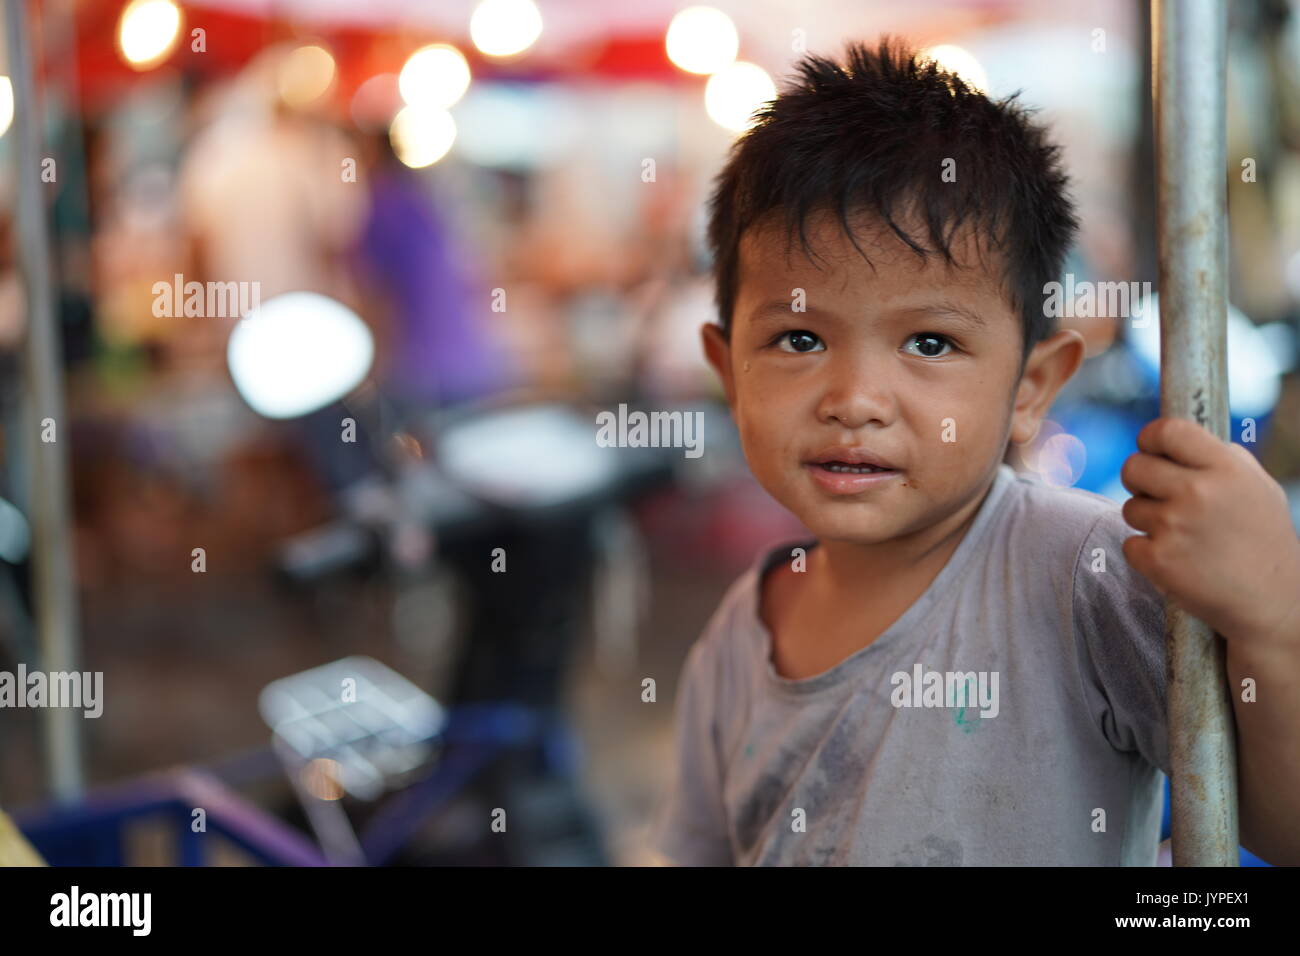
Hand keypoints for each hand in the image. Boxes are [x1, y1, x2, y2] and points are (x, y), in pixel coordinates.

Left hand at [1119, 417, 1299, 649]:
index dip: (1150, 438)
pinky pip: (1129, 544)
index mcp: (1225, 468)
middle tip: (1157, 496)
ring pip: (1130, 507)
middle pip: (1133, 467)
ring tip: (1181, 536)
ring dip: (1147, 521)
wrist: (1272, 603)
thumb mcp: (1259, 488)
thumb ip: (1223, 459)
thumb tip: (1183, 440)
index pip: (1167, 430)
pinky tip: (1176, 560)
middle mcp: (1198, 492)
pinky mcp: (1158, 560)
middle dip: (1140, 481)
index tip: (1150, 449)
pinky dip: (1146, 553)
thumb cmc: (1266, 543)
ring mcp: (1175, 526)